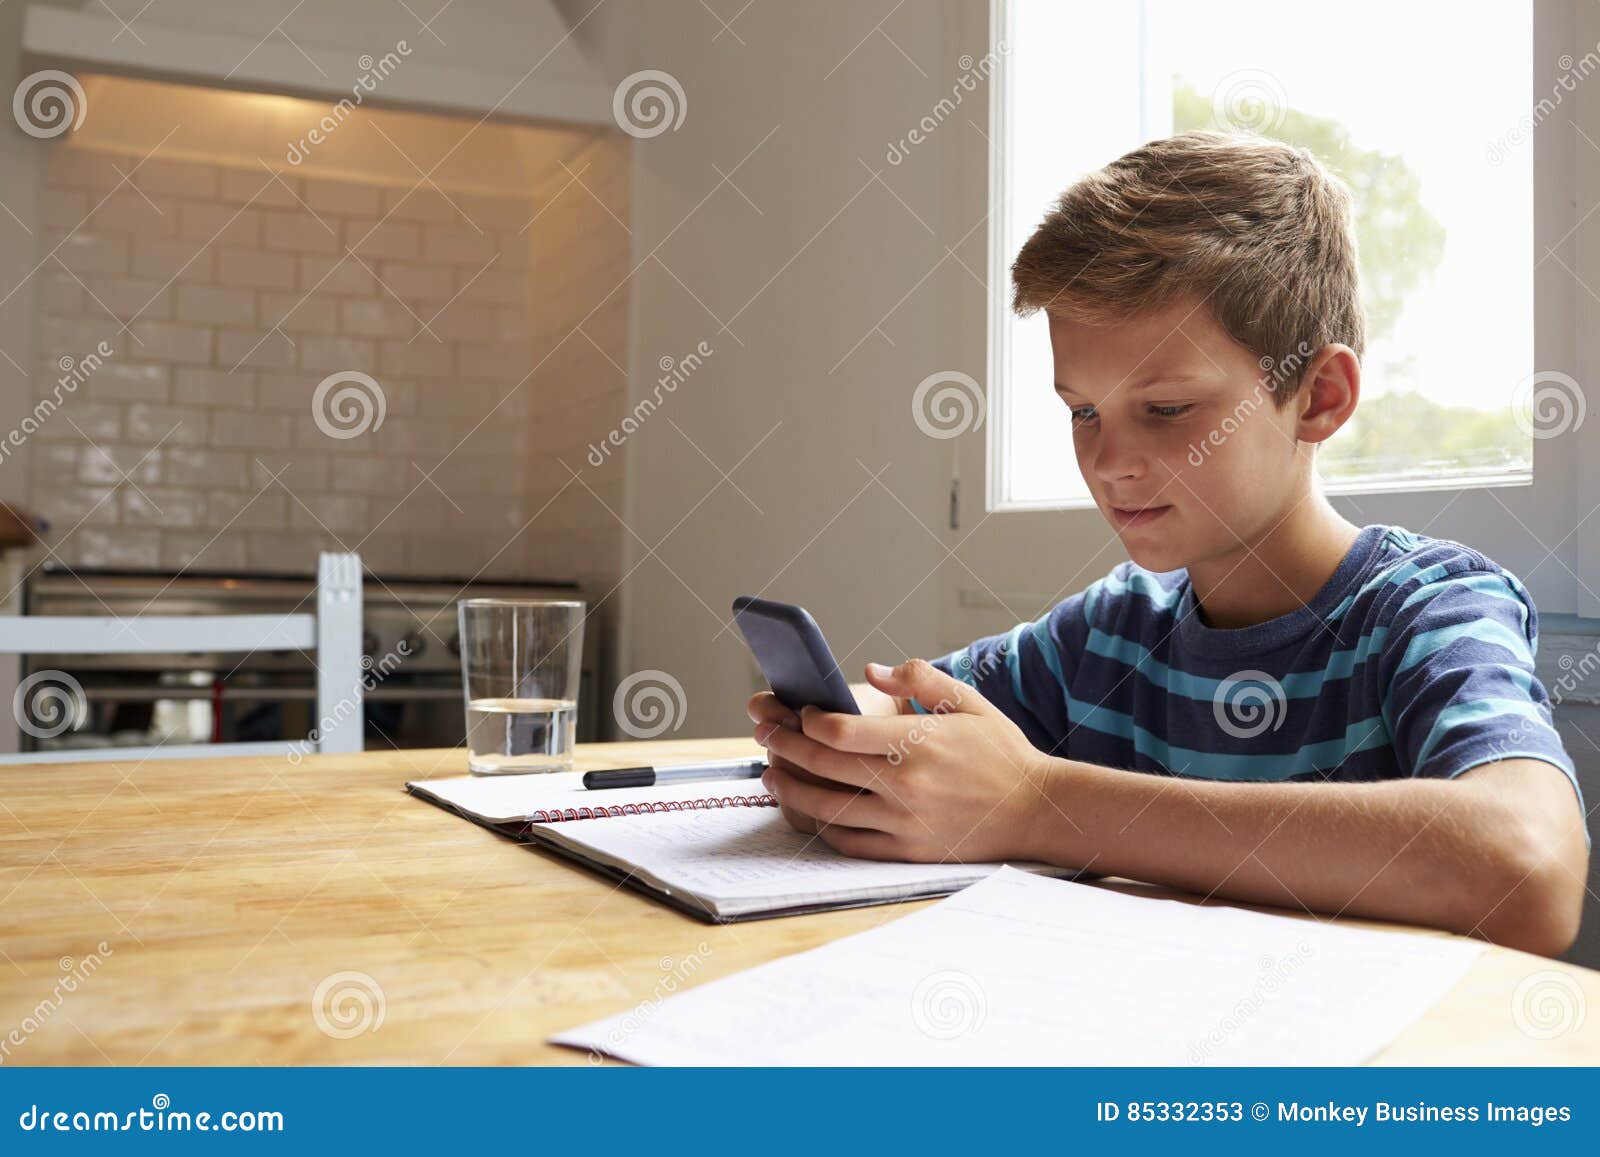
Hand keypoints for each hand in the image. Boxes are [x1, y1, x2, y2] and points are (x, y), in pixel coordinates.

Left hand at [753, 659, 1059, 861]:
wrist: (1036, 811)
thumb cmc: (1000, 752)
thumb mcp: (968, 702)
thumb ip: (920, 678)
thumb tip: (870, 671)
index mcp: (918, 743)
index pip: (840, 731)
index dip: (808, 720)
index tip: (799, 712)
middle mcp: (905, 785)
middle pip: (823, 766)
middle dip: (785, 747)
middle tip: (765, 734)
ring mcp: (903, 823)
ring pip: (826, 808)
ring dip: (790, 790)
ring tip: (771, 775)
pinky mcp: (905, 852)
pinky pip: (848, 842)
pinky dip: (820, 825)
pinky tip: (808, 809)